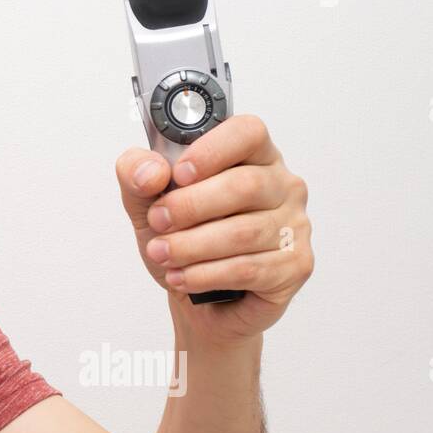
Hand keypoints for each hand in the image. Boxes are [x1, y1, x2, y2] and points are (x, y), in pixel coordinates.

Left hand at [115, 114, 313, 348]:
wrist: (197, 299)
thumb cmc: (182, 239)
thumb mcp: (145, 202)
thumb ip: (136, 174)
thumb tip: (151, 172)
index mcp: (252, 156)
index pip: (248, 132)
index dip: (212, 150)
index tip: (178, 174)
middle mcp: (282, 185)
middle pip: (245, 185)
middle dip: (190, 206)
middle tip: (158, 221)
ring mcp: (295, 226)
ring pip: (244, 232)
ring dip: (191, 245)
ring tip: (162, 254)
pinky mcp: (296, 265)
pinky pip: (249, 268)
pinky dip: (205, 274)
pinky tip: (182, 276)